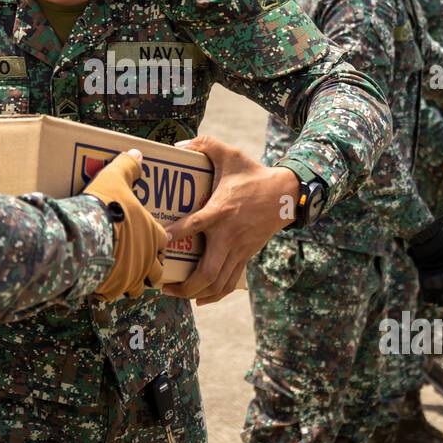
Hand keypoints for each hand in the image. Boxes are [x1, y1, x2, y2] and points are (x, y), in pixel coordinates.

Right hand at [82, 150, 167, 301]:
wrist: (85, 233)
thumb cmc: (105, 206)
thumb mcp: (115, 178)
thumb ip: (127, 167)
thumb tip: (136, 154)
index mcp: (153, 234)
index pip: (164, 241)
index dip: (157, 240)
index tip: (151, 238)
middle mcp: (148, 258)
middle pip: (156, 270)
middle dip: (149, 267)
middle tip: (138, 260)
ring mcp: (131, 276)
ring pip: (137, 287)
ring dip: (131, 282)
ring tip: (120, 276)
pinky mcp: (113, 287)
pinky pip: (113, 293)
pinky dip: (108, 289)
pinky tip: (100, 282)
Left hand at [162, 136, 297, 305]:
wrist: (285, 194)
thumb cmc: (252, 174)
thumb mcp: (229, 153)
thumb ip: (204, 144)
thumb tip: (178, 144)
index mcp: (221, 210)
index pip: (195, 225)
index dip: (174, 234)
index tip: (157, 242)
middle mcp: (229, 235)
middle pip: (207, 272)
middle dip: (184, 285)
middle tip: (162, 284)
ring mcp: (239, 249)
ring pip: (218, 283)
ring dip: (195, 293)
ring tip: (175, 293)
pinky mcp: (246, 256)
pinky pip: (230, 282)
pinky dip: (215, 295)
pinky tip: (200, 299)